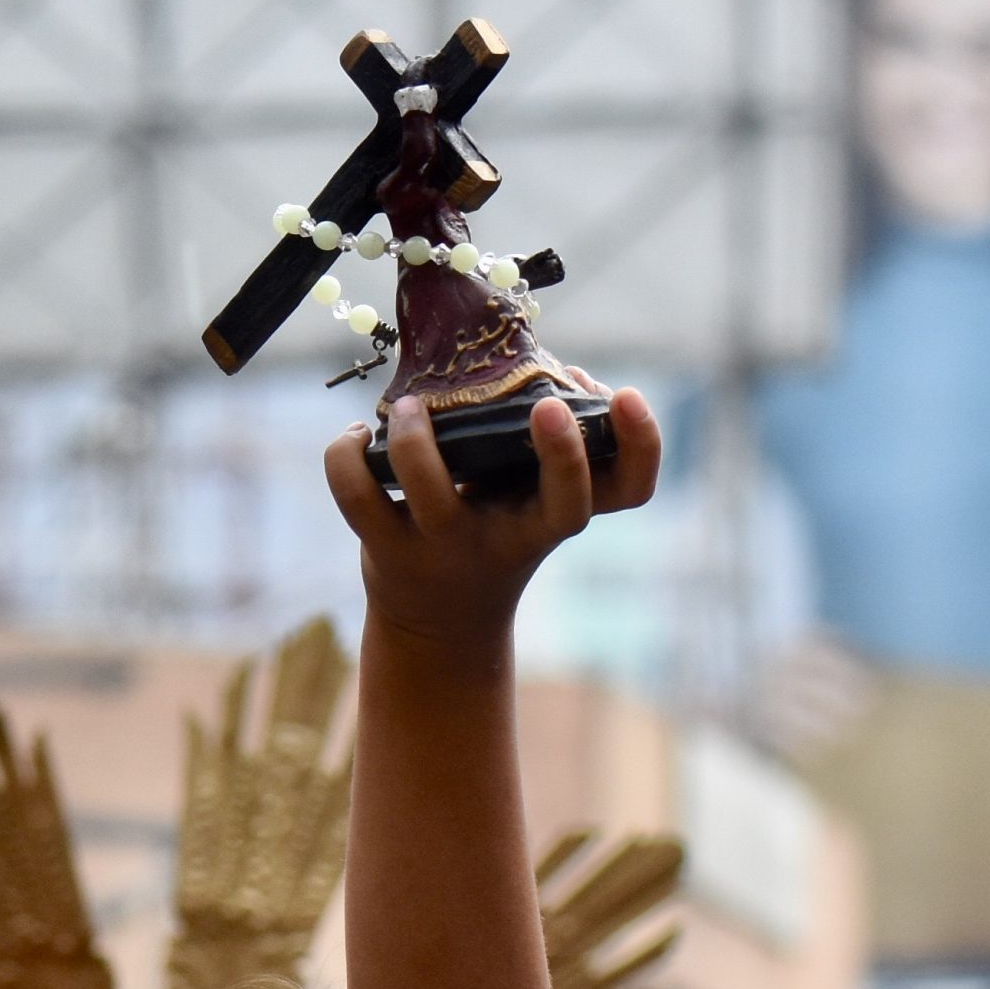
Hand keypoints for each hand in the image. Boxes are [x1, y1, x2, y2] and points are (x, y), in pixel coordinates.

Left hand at [332, 391, 662, 659]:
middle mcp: (512, 535)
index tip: (628, 395)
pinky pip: (356, 498)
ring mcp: (449, 546)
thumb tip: (556, 370)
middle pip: (561, 507)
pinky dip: (346, 456)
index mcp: (554, 515)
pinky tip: (357, 436)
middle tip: (547, 405)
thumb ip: (540, 440)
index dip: (643, 446)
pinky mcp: (388, 551)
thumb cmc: (492, 529)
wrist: (438, 618)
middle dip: (562, 453)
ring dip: (416, 439)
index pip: (626, 490)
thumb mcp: (524, 493)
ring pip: (432, 494)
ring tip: (409, 406)